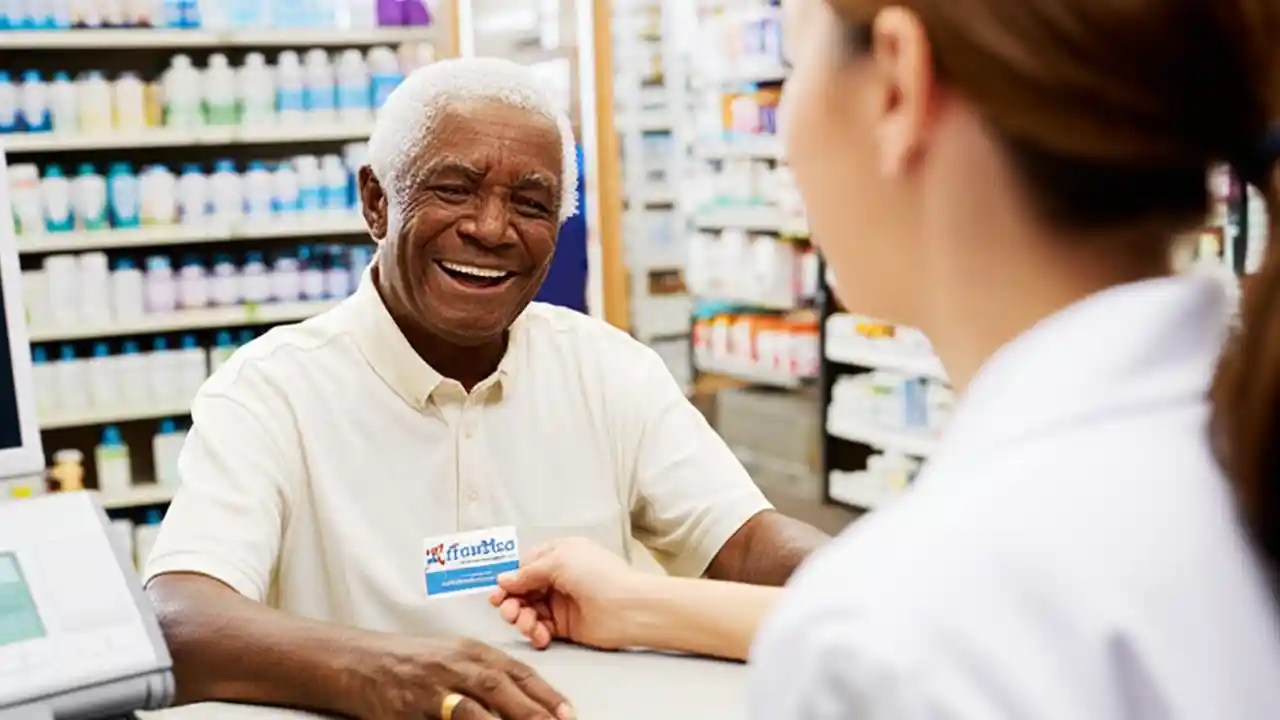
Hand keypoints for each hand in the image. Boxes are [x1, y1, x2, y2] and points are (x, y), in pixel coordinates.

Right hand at [357, 635, 573, 719]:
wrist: (359, 662)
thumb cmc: (410, 662)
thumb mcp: (454, 658)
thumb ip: (487, 675)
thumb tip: (523, 700)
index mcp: (471, 651)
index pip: (518, 671)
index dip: (546, 693)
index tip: (568, 712)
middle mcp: (455, 666)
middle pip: (502, 689)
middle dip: (534, 712)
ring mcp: (432, 689)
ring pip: (475, 710)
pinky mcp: (409, 710)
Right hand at [488, 537, 647, 651]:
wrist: (627, 607)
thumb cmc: (596, 575)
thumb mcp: (558, 561)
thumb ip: (528, 572)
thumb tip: (503, 580)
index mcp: (558, 554)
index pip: (524, 566)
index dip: (509, 580)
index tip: (497, 594)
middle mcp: (557, 577)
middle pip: (522, 590)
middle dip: (511, 602)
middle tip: (507, 612)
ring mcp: (561, 602)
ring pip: (528, 611)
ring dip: (521, 619)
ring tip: (526, 624)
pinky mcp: (565, 626)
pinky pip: (540, 629)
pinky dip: (536, 633)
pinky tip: (540, 636)